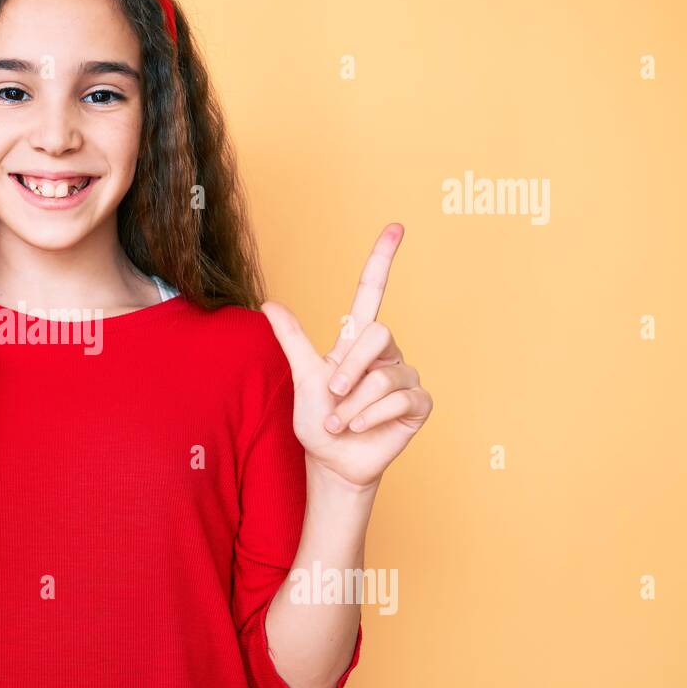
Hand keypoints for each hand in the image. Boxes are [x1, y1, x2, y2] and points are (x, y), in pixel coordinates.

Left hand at [261, 223, 432, 490]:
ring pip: (384, 374)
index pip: (372, 292)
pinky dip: (371, 415)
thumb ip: (292, 340)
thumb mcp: (302, 378)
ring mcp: (405, 376)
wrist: (332, 461)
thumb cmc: (317, 421)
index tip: (396, 226)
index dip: (382, 259)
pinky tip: (360, 426)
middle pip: (378, 333)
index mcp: (356, 341)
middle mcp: (385, 353)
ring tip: (342, 420)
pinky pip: (399, 397)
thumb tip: (268, 303)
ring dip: (354, 403)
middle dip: (349, 369)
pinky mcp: (419, 403)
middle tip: (332, 395)